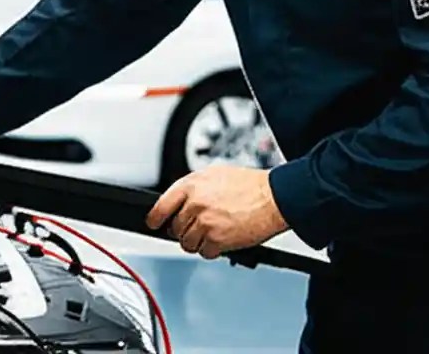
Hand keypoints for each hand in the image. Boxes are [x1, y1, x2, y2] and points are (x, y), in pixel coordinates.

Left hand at [145, 164, 287, 259]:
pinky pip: (204, 252)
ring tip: (212, 233)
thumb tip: (179, 201)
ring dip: (197, 242)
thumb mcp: (214, 175)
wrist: (275, 196)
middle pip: (175, 228)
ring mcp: (205, 222)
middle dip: (184, 230)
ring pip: (187, 243)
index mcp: (190, 185)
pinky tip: (222, 241)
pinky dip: (212, 250)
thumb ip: (193, 188)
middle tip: (198, 227)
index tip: (154, 223)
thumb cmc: (249, 185)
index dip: (155, 218)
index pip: (161, 206)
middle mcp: (194, 204)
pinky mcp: (217, 239)